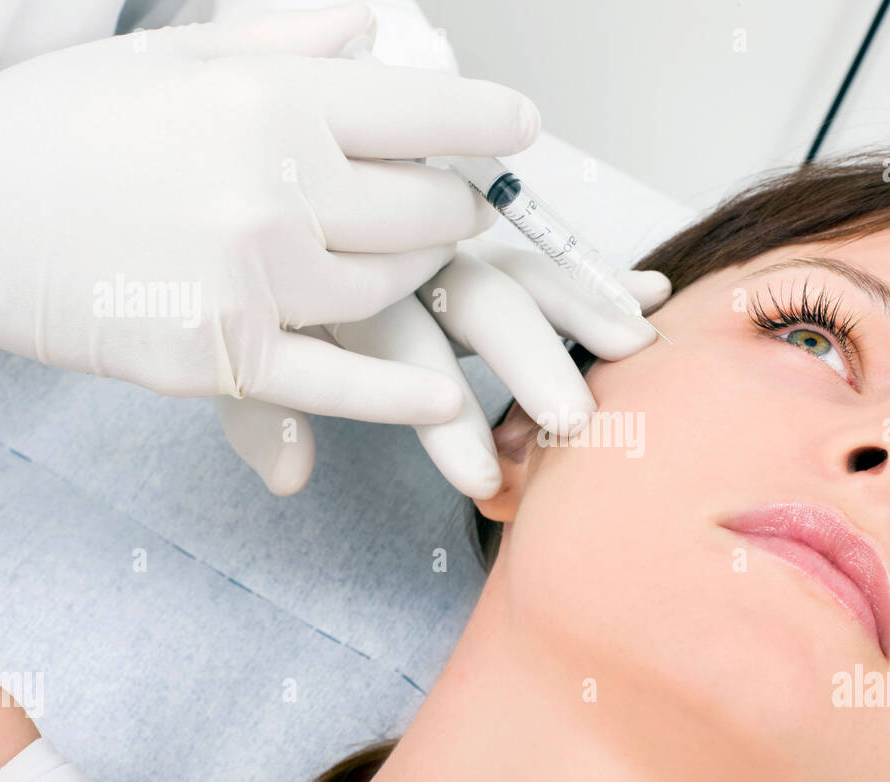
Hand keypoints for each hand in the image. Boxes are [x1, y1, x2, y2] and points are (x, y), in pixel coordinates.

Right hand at [0, 3, 540, 425]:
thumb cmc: (63, 122)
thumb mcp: (173, 54)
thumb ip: (287, 41)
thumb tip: (372, 28)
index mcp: (268, 101)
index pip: (422, 109)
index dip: (486, 119)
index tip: (521, 125)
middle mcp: (274, 190)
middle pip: (424, 209)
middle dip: (451, 203)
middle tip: (450, 200)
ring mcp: (252, 282)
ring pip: (392, 290)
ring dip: (419, 274)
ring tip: (411, 256)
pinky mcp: (223, 358)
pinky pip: (344, 385)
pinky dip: (405, 394)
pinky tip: (445, 394)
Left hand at [216, 238, 671, 497]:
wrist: (245, 191)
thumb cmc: (251, 295)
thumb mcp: (239, 359)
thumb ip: (262, 419)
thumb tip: (289, 480)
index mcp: (345, 290)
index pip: (401, 351)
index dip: (442, 418)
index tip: (481, 481)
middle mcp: (403, 262)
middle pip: (478, 305)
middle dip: (529, 362)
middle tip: (575, 421)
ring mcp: (447, 250)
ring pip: (522, 274)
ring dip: (582, 308)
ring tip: (635, 344)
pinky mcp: (481, 245)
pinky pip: (545, 257)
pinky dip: (594, 274)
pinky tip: (650, 292)